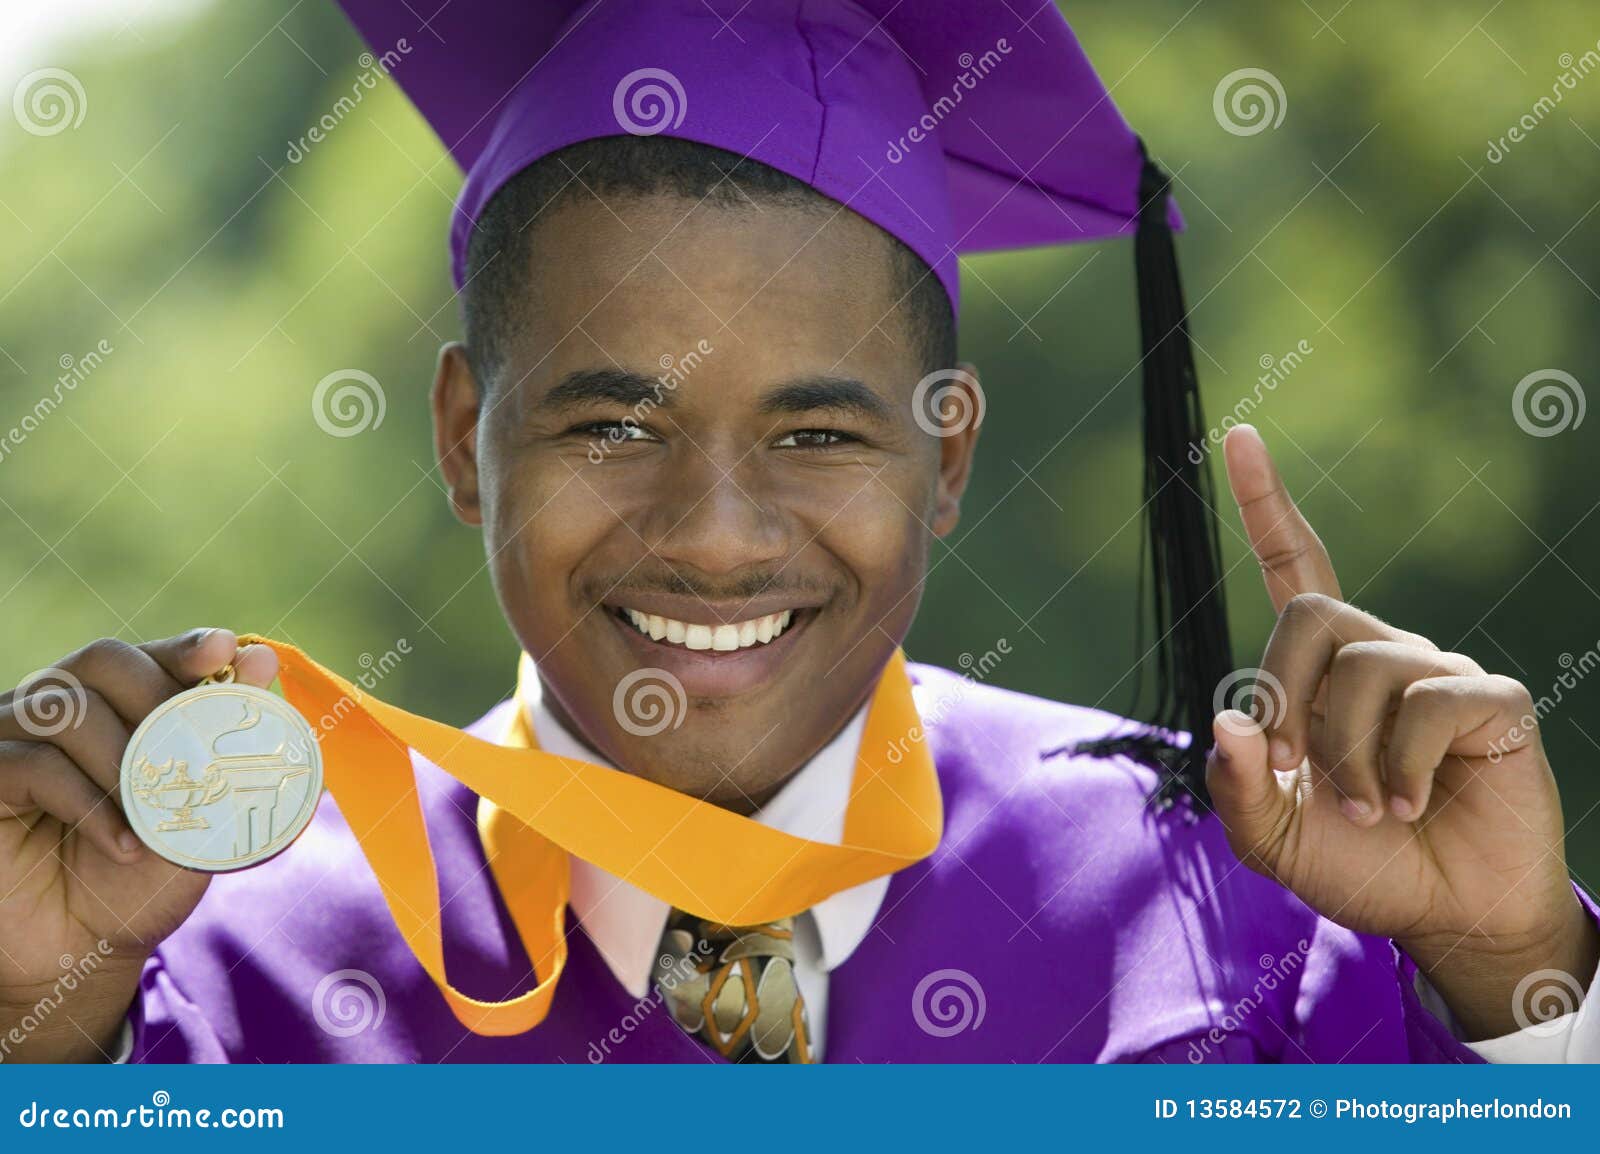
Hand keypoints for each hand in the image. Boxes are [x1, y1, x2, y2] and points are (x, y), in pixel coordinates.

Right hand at [0, 629, 276, 1061]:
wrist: (77, 954)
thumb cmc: (137, 879)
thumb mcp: (198, 821)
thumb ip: (227, 750)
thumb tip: (265, 663)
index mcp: (111, 707)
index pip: (147, 655)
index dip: (185, 647)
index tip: (224, 650)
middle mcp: (56, 711)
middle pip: (101, 660)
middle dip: (157, 695)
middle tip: (190, 746)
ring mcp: (10, 740)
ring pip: (66, 708)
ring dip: (123, 759)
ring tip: (153, 816)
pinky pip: (32, 765)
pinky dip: (89, 802)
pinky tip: (124, 843)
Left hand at [1205, 426, 1597, 1040]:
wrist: (1444, 917)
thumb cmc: (1358, 866)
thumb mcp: (1271, 836)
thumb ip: (1237, 784)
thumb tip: (1228, 719)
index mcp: (1324, 671)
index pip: (1295, 565)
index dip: (1265, 505)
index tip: (1239, 435)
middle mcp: (1382, 654)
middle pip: (1313, 613)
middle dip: (1289, 697)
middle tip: (1295, 773)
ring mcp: (1440, 673)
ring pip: (1366, 666)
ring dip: (1348, 754)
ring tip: (1370, 809)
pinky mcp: (1492, 702)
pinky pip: (1429, 702)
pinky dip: (1403, 766)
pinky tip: (1412, 803)